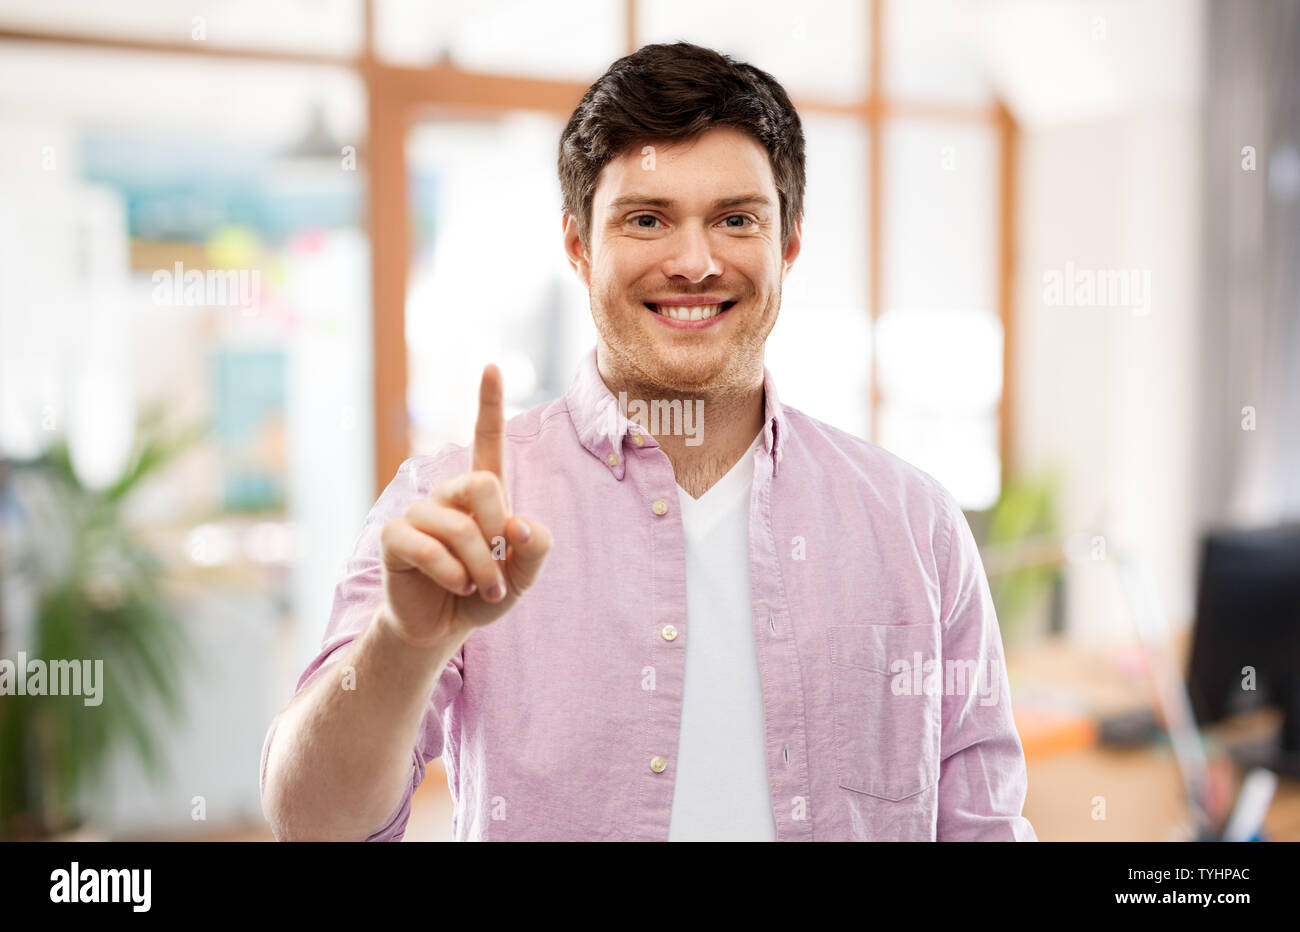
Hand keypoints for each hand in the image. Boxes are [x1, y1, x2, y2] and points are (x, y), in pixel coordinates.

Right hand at [378, 363, 552, 647]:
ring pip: (458, 526)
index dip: (489, 404)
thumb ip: (535, 548)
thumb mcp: (523, 576)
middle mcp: (448, 496)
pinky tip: (455, 587)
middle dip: (497, 531)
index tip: (492, 366)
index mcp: (483, 495)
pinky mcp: (394, 537)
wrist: (442, 628)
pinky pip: (426, 547)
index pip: (487, 441)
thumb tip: (519, 524)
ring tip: (479, 590)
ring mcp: (418, 514)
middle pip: (480, 484)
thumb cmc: (483, 594)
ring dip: (479, 567)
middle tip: (499, 570)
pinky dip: (450, 574)